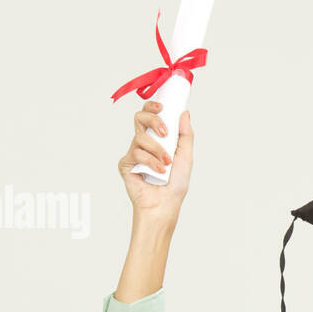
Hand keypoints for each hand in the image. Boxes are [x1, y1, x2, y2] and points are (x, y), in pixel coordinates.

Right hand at [118, 101, 194, 225]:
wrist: (165, 205)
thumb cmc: (175, 184)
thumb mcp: (185, 156)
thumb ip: (185, 135)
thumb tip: (184, 113)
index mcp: (157, 139)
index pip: (150, 115)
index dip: (152, 106)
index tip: (162, 106)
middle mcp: (144, 143)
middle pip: (140, 118)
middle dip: (153, 120)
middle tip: (165, 132)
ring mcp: (134, 153)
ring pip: (141, 137)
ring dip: (157, 150)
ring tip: (167, 164)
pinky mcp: (126, 164)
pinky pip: (136, 153)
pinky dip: (150, 162)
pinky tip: (159, 172)